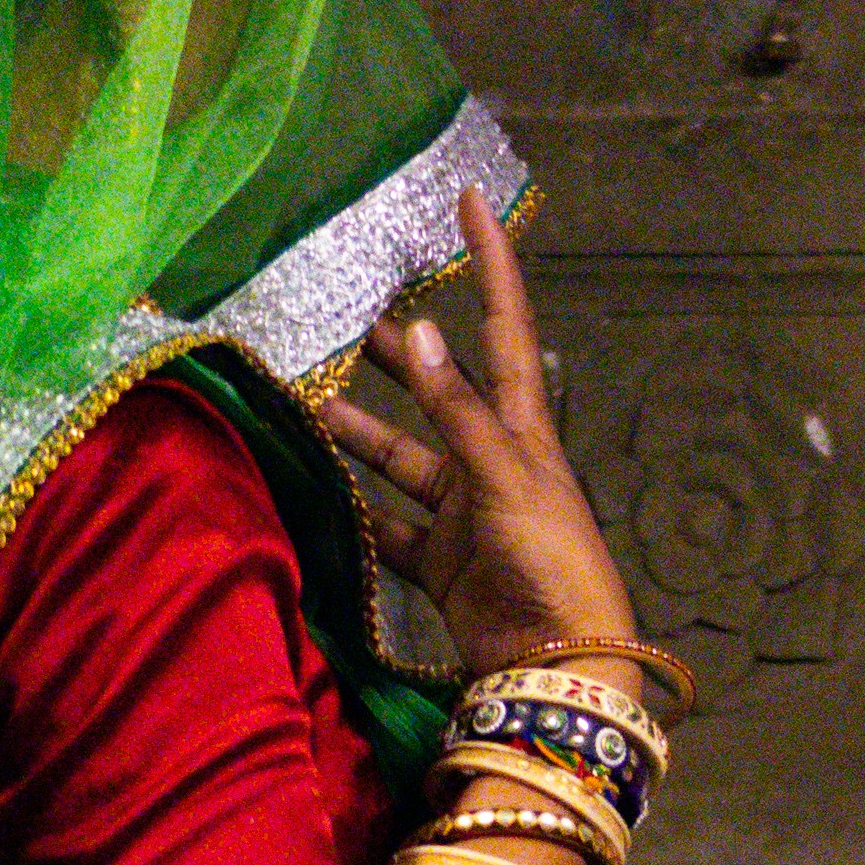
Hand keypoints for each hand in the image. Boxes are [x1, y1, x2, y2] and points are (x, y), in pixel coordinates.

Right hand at [318, 186, 639, 677]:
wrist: (561, 665)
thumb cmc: (552, 562)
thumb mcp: (506, 476)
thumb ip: (456, 410)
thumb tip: (419, 328)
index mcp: (522, 426)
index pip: (505, 322)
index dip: (488, 260)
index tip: (469, 198)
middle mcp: (493, 459)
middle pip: (439, 388)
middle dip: (397, 350)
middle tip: (344, 314)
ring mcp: (464, 511)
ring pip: (401, 456)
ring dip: (357, 431)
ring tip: (304, 402)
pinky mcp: (442, 562)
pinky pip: (388, 526)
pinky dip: (353, 514)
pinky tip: (313, 494)